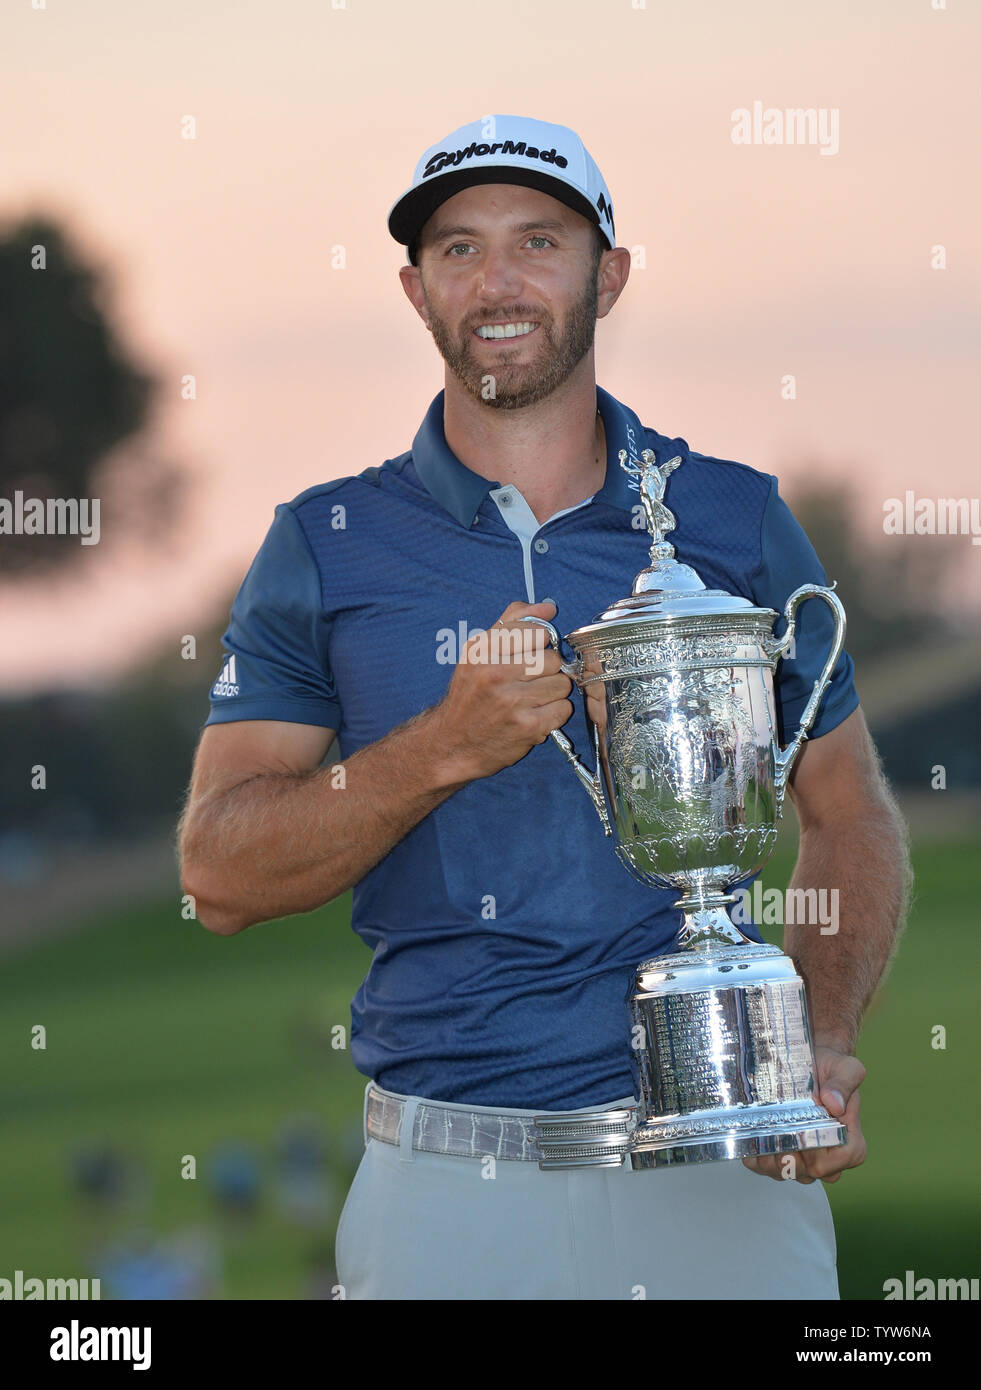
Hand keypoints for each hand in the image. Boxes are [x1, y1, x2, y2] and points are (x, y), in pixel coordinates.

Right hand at [430, 600, 574, 780]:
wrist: (452, 744)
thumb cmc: (469, 695)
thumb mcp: (478, 652)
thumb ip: (513, 622)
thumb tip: (548, 607)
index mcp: (482, 649)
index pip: (537, 631)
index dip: (539, 642)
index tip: (529, 653)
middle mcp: (494, 673)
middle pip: (553, 658)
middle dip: (547, 670)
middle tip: (529, 681)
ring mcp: (512, 702)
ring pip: (562, 684)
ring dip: (552, 692)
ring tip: (531, 699)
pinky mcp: (528, 727)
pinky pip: (564, 709)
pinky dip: (554, 713)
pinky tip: (535, 715)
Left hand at [741, 1043, 866, 1184]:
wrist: (813, 1060)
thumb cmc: (832, 1067)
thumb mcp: (846, 1068)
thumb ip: (843, 1084)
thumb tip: (835, 1105)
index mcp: (850, 1144)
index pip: (829, 1165)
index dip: (809, 1157)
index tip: (795, 1136)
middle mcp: (830, 1156)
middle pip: (805, 1173)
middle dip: (784, 1159)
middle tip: (768, 1137)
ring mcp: (807, 1157)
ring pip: (786, 1173)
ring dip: (768, 1160)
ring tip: (757, 1138)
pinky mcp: (787, 1152)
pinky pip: (769, 1168)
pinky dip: (757, 1159)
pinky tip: (750, 1144)